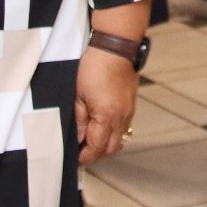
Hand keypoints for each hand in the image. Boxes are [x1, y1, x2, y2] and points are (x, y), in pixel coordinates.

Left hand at [75, 45, 138, 165]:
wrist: (115, 47)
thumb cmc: (93, 67)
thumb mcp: (78, 95)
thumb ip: (79, 120)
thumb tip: (78, 139)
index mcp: (106, 117)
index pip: (96, 148)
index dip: (85, 157)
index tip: (75, 159)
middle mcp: (121, 118)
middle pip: (111, 148)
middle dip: (96, 154)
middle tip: (81, 153)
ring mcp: (129, 111)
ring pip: (119, 139)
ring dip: (105, 144)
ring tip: (91, 141)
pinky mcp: (131, 104)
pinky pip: (124, 127)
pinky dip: (113, 133)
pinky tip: (102, 127)